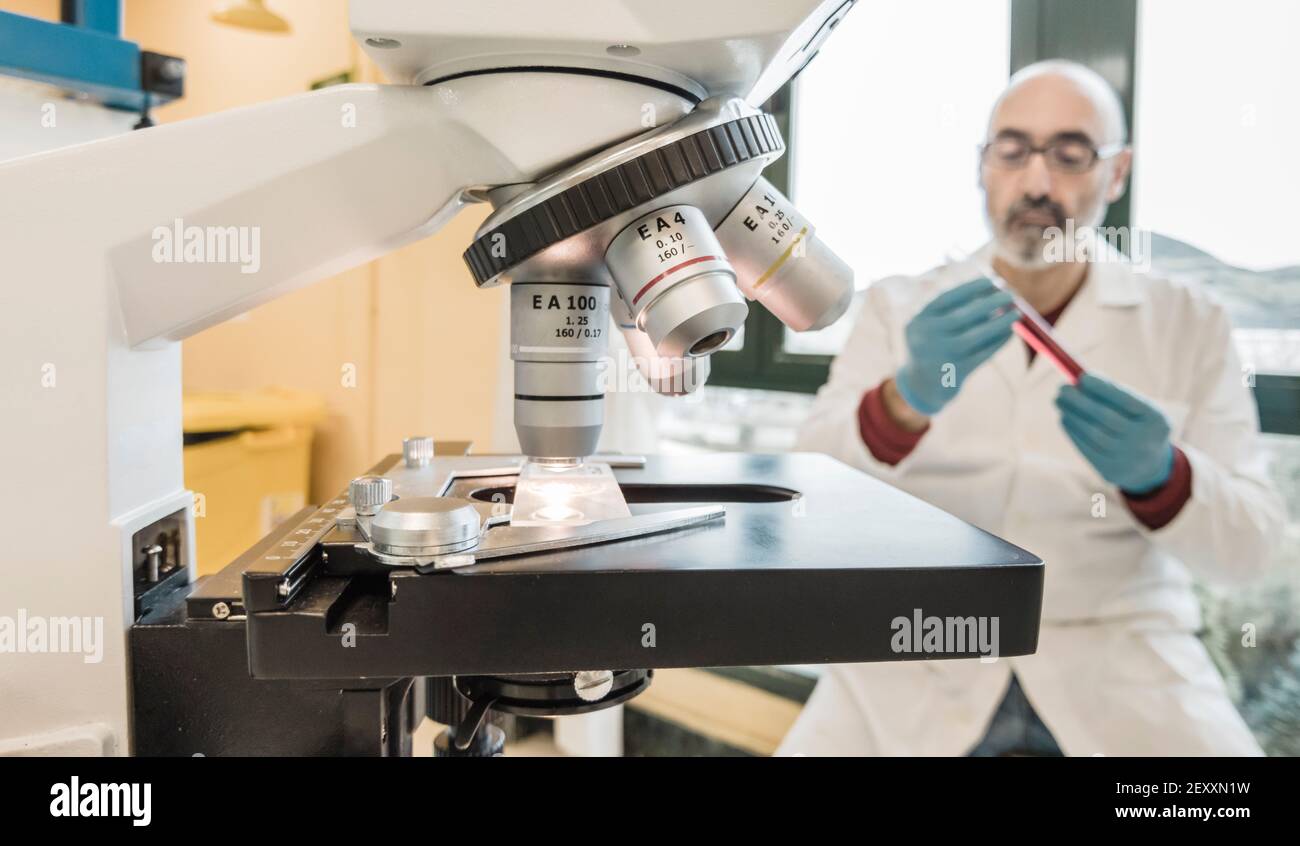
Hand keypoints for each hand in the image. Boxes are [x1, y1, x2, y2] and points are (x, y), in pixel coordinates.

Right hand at [894, 277, 1019, 415]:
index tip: (993, 281)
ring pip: (974, 337)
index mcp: (919, 321)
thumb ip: (955, 310)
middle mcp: (925, 338)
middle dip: (989, 303)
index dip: (971, 288)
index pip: (946, 299)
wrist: (922, 385)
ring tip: (1016, 314)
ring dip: (999, 323)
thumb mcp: (934, 327)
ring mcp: (939, 357)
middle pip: (961, 317)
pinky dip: (998, 342)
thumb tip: (994, 293)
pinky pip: (982, 354)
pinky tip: (1009, 333)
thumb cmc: (935, 347)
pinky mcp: (954, 372)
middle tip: (1011, 295)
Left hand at [1055, 373, 1174, 494]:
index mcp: (1156, 420)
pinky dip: (1072, 431)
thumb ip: (1113, 393)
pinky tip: (1065, 418)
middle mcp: (1145, 441)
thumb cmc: (1136, 425)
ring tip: (1060, 401)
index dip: (1103, 388)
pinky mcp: (1111, 471)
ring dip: (1072, 414)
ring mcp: (1128, 459)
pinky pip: (1086, 448)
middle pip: (1106, 417)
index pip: (1128, 400)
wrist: (1149, 466)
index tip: (1083, 377)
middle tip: (1062, 388)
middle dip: (1080, 400)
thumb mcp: (1137, 409)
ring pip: (1093, 433)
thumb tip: (1079, 378)